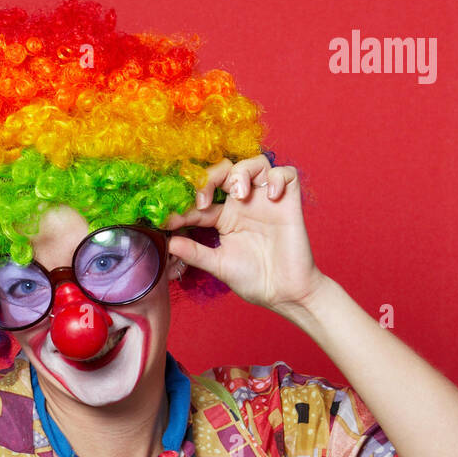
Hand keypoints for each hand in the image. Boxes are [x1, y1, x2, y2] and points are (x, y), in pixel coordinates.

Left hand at [162, 155, 324, 314]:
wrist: (283, 293)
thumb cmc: (253, 280)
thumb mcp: (218, 265)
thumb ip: (195, 253)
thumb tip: (169, 243)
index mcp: (224, 217)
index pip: (202, 199)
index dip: (185, 204)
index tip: (169, 218)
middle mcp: (244, 204)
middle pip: (225, 170)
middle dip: (210, 178)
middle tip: (203, 201)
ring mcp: (266, 200)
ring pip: (255, 163)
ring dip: (242, 172)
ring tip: (239, 194)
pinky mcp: (289, 201)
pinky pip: (286, 174)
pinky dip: (277, 178)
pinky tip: (271, 197)